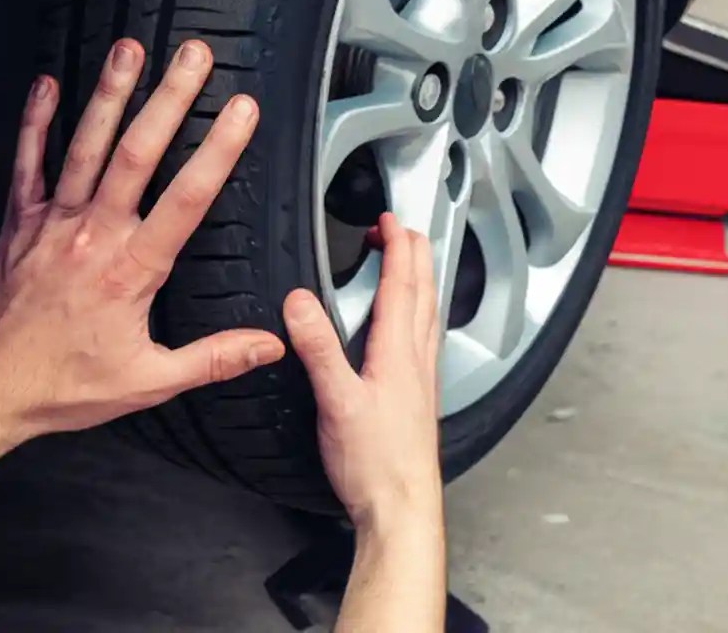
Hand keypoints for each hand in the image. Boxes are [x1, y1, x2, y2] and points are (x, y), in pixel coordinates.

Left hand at [0, 38, 284, 443]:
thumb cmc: (66, 385)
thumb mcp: (149, 381)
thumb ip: (213, 358)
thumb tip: (268, 345)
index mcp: (130, 271)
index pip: (186, 200)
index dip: (218, 151)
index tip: (241, 112)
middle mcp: (92, 236)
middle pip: (136, 154)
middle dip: (169, 99)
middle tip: (194, 57)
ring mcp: (53, 223)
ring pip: (85, 146)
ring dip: (111, 94)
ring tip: (132, 49)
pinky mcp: (21, 223)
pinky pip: (27, 162)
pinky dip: (35, 122)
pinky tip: (47, 85)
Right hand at [283, 213, 441, 530]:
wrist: (401, 506)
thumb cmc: (375, 463)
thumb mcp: (336, 401)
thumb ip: (318, 349)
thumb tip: (299, 303)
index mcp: (398, 352)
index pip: (401, 284)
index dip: (396, 246)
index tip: (387, 221)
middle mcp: (417, 359)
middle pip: (423, 291)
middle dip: (413, 254)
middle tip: (399, 230)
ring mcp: (422, 378)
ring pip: (428, 313)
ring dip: (420, 280)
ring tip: (412, 264)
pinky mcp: (419, 397)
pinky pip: (425, 339)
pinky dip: (420, 314)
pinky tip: (413, 328)